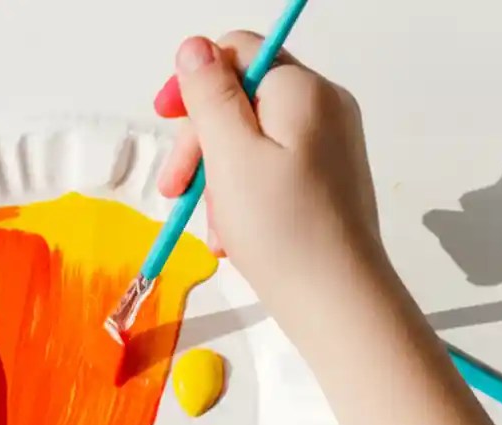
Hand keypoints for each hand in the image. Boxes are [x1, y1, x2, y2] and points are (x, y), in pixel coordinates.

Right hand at [154, 32, 382, 301]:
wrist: (336, 301)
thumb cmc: (282, 230)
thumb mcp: (230, 154)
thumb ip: (209, 95)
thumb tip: (195, 47)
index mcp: (301, 90)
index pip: (237, 51)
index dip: (194, 82)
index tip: (165, 120)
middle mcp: (323, 107)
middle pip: (241, 99)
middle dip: (202, 142)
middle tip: (177, 191)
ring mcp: (329, 144)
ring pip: (251, 140)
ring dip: (219, 179)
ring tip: (216, 228)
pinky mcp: (328, 180)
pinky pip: (272, 169)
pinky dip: (244, 196)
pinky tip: (234, 236)